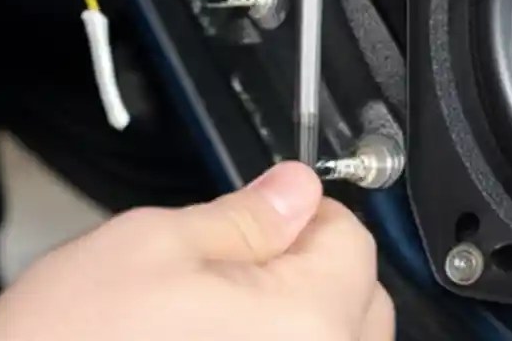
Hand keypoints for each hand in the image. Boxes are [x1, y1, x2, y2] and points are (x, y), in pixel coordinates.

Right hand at [0, 162, 392, 340]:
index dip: (305, 213)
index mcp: (305, 321)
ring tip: (219, 318)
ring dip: (300, 322)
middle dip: (313, 270)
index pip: (352, 241)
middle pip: (360, 302)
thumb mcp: (151, 246)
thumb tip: (296, 190)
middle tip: (238, 263)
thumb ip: (242, 217)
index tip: (268, 213)